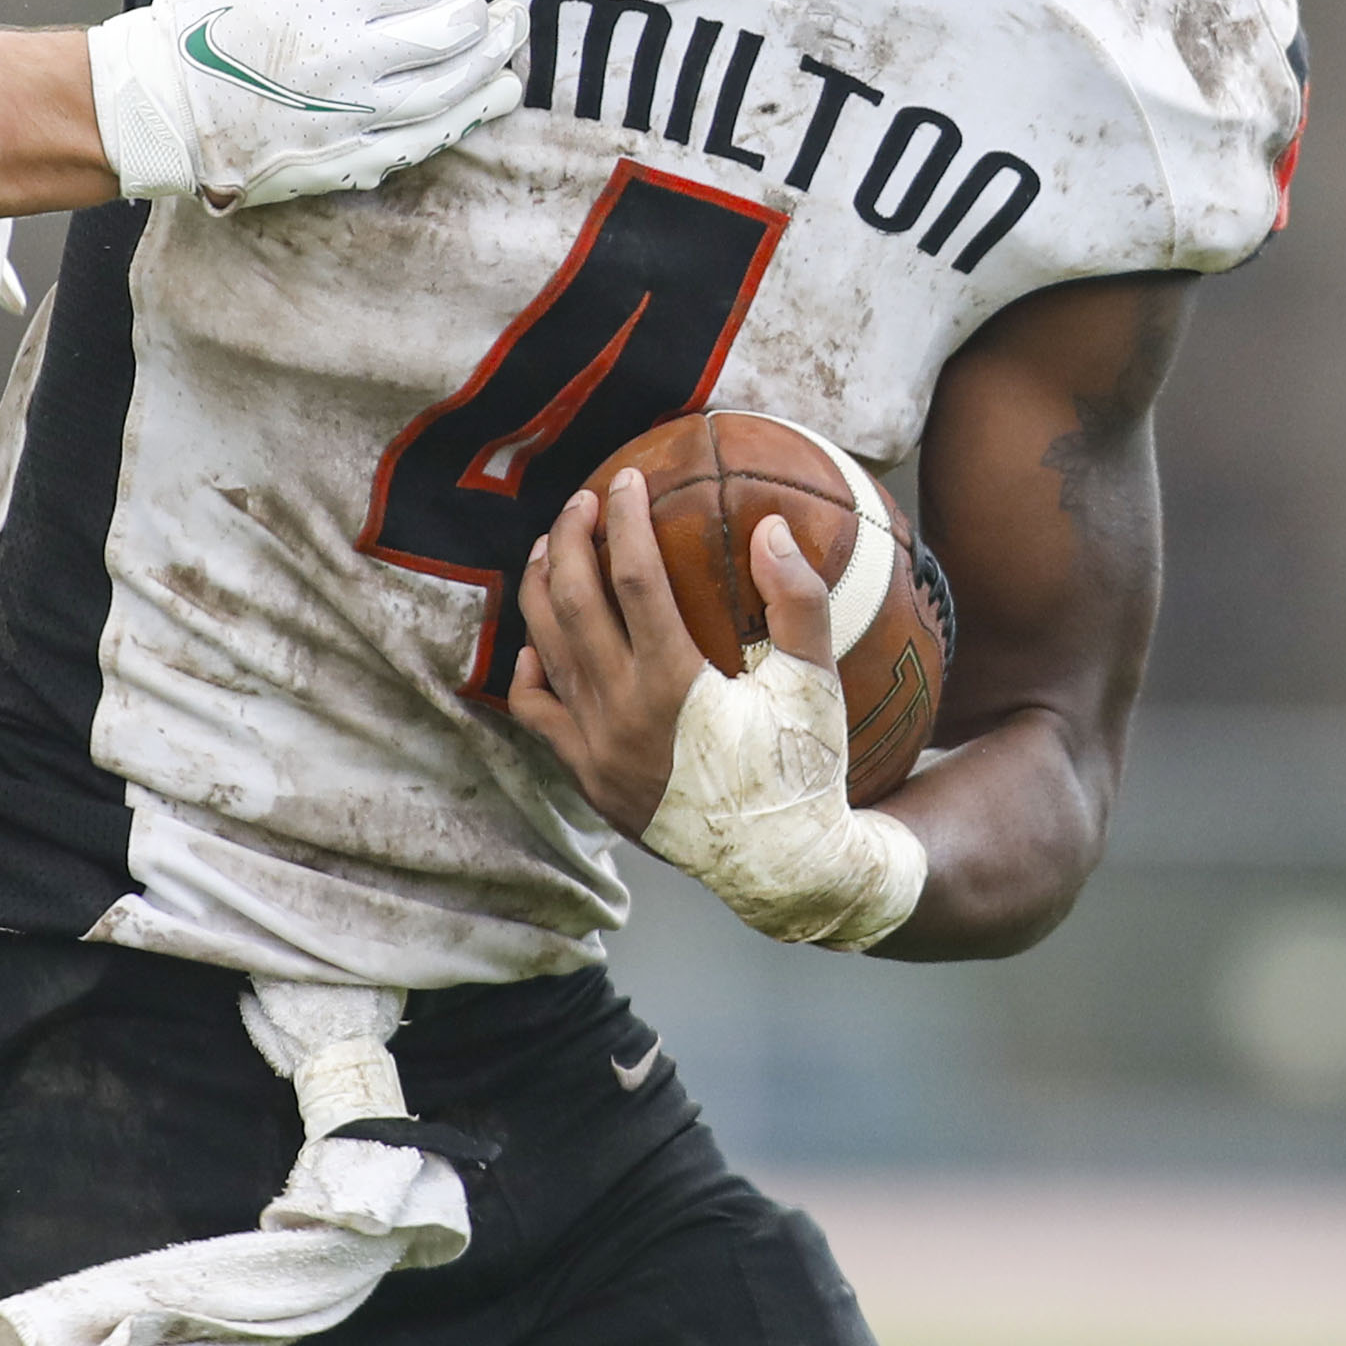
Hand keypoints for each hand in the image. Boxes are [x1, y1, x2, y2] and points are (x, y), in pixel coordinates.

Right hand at [86, 0, 522, 210]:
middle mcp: (353, 63)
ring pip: (451, 91)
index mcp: (331, 2)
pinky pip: (424, 140)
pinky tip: (489, 99)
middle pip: (453, 35)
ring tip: (509, 48)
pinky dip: (465, 117)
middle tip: (499, 10)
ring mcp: (354, 118)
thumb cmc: (202, 18)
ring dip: (491, 66)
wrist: (159, 108)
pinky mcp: (346, 159)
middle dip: (484, 17)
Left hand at [515, 483, 919, 948]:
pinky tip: (541, 641)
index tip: (626, 480)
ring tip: (552, 548)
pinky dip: (531, 669)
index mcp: (673, 685)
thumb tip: (771, 527)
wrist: (781, 865)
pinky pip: (536, 712)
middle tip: (582, 502)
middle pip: (571, 602)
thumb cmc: (804, 770)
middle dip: (571, 540)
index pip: (632, 579)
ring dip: (541, 590)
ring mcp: (593, 748)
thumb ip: (798, 603)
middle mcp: (619, 714)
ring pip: (544, 649)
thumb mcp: (814, 686)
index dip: (624, 521)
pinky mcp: (584, 776)